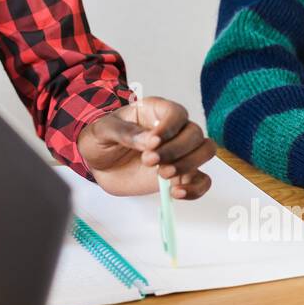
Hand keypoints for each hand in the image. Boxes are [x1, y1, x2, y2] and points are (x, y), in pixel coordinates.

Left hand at [77, 97, 213, 199]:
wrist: (99, 164)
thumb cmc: (101, 139)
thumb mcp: (103, 130)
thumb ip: (125, 132)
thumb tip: (150, 140)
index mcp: (155, 111)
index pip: (176, 113)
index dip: (170, 127)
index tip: (153, 142)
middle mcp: (173, 129)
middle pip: (195, 134)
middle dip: (176, 150)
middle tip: (149, 161)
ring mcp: (180, 152)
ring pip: (205, 152)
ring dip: (188, 165)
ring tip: (162, 175)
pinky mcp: (181, 175)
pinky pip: (202, 180)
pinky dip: (196, 188)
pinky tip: (176, 193)